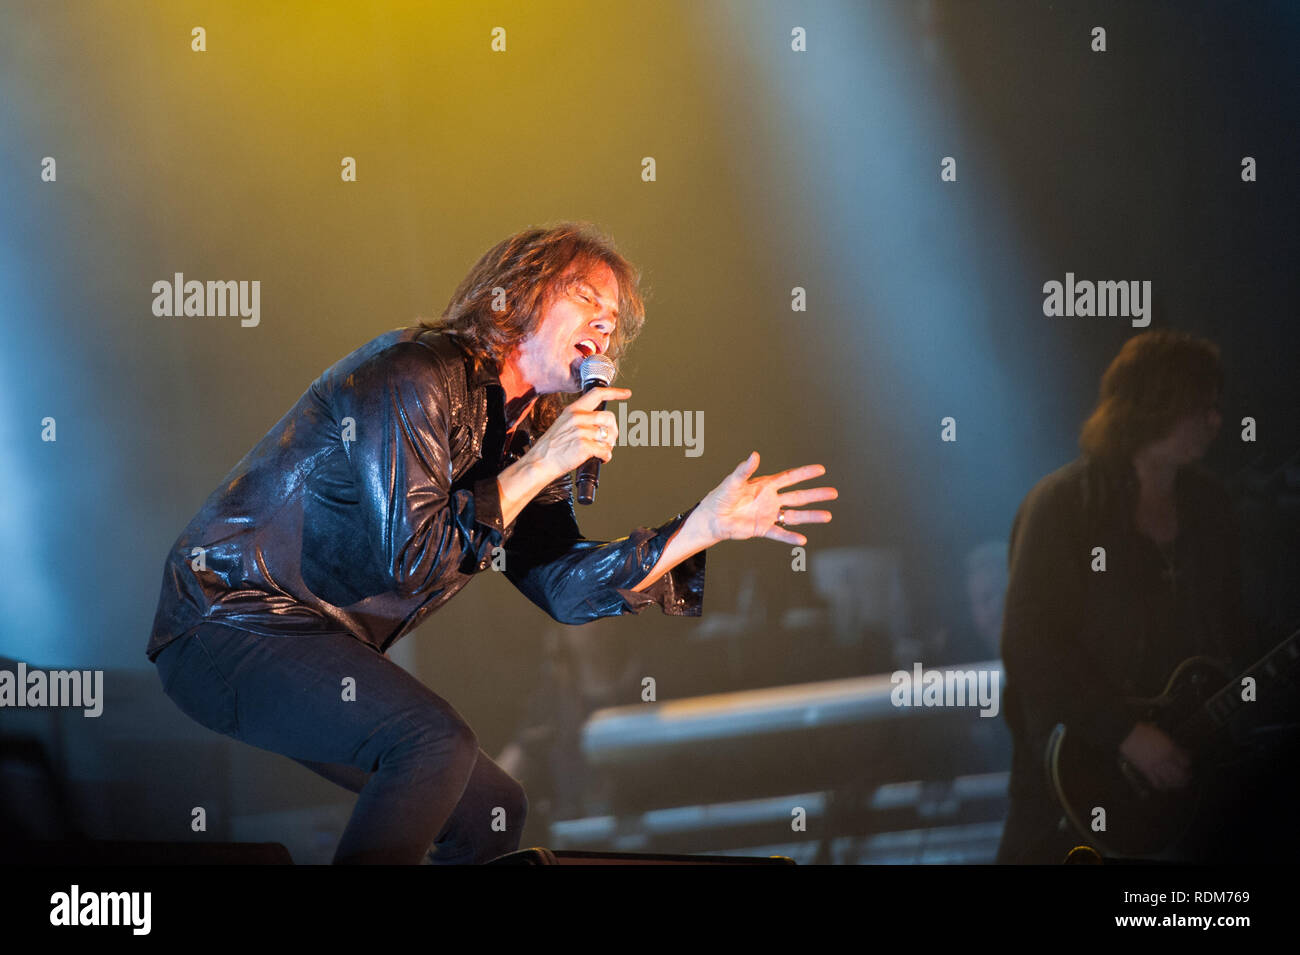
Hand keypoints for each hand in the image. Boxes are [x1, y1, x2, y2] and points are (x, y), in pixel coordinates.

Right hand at [518, 387, 629, 481]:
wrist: (540, 462)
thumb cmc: (552, 447)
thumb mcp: (563, 424)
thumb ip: (581, 419)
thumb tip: (602, 424)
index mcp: (573, 410)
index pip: (597, 394)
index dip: (614, 393)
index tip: (626, 393)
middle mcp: (577, 418)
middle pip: (609, 418)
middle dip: (614, 431)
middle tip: (609, 441)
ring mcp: (581, 431)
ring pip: (609, 436)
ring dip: (609, 446)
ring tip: (601, 451)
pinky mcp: (584, 446)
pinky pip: (605, 450)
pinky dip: (606, 457)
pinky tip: (600, 459)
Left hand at [697, 451, 836, 545]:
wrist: (711, 519)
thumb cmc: (720, 497)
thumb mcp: (733, 482)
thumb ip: (745, 470)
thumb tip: (754, 455)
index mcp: (765, 485)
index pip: (790, 478)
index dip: (805, 473)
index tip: (821, 470)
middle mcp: (771, 499)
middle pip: (798, 496)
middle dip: (816, 494)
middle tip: (834, 493)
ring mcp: (769, 515)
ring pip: (794, 516)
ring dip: (811, 516)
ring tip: (828, 516)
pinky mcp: (762, 529)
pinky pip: (779, 534)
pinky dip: (790, 537)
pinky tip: (802, 540)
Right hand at [1119, 721, 1191, 790]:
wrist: (1126, 734)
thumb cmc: (1144, 730)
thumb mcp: (1161, 733)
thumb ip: (1171, 743)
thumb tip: (1179, 750)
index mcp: (1170, 749)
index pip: (1185, 761)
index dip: (1188, 763)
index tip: (1188, 764)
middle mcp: (1165, 759)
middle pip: (1180, 773)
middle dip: (1185, 776)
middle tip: (1188, 777)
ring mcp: (1155, 766)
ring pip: (1170, 779)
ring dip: (1176, 783)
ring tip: (1179, 784)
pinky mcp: (1146, 770)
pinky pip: (1156, 781)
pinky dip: (1162, 786)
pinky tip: (1165, 787)